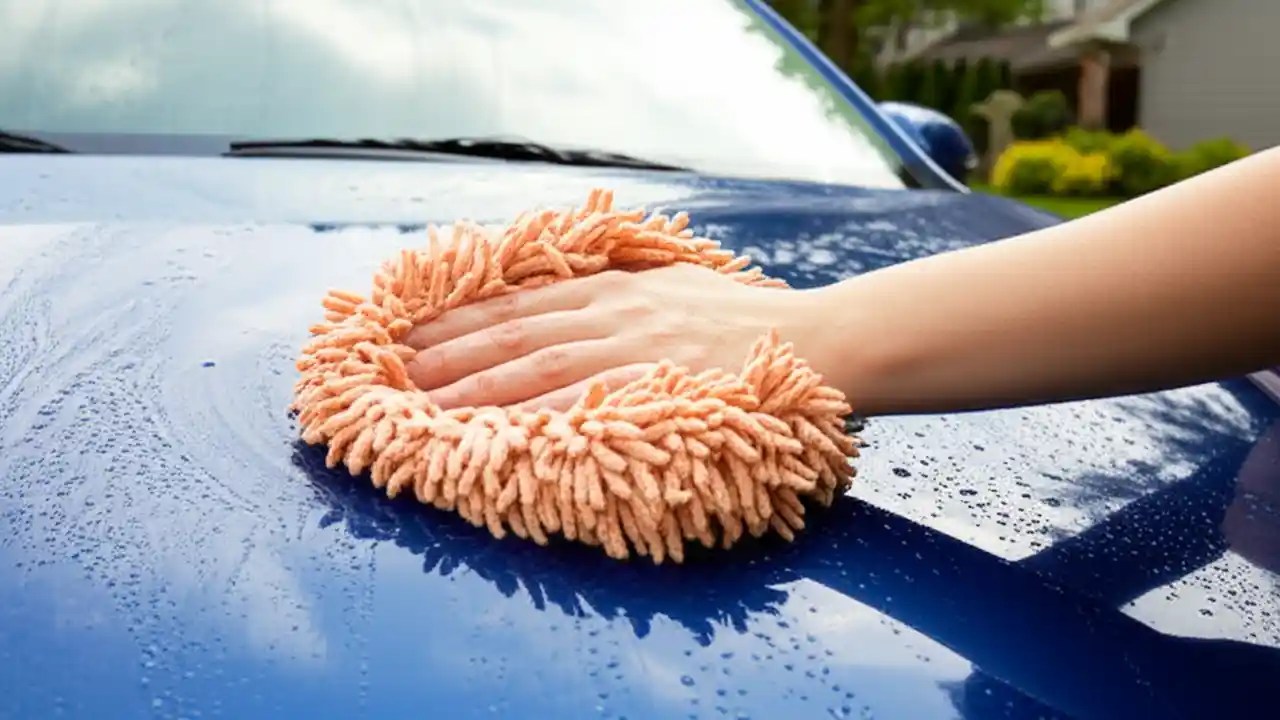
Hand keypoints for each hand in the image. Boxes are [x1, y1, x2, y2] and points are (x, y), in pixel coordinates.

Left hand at [403, 264, 817, 410]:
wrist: (819, 341)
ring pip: (537, 371)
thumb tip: (565, 309)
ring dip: (473, 392)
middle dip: (446, 358)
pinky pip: (587, 409)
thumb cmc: (745, 321)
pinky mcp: (661, 390)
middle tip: (390, 379)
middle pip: (513, 336)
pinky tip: (499, 436)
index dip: (455, 322)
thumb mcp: (672, 286)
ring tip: (420, 410)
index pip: (516, 305)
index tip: (406, 339)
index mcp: (615, 290)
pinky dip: (538, 421)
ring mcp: (637, 352)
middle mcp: (615, 314)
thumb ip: (618, 296)